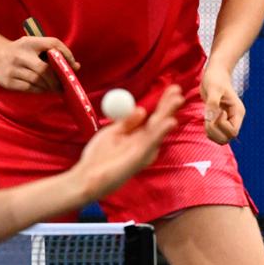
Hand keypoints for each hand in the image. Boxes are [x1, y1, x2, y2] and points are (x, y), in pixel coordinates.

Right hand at [0, 36, 79, 92]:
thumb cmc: (21, 52)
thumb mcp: (34, 46)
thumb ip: (54, 53)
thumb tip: (76, 67)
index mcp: (29, 42)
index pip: (52, 44)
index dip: (66, 54)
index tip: (73, 65)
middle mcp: (19, 54)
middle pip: (44, 69)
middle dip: (57, 79)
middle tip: (64, 85)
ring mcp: (12, 68)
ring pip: (37, 81)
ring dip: (49, 86)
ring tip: (55, 87)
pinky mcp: (7, 81)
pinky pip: (29, 88)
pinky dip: (39, 89)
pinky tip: (43, 88)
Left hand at [73, 84, 182, 198]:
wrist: (86, 177)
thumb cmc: (98, 157)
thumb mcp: (112, 133)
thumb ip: (127, 123)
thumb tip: (142, 109)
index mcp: (138, 137)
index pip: (154, 117)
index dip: (163, 103)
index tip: (171, 87)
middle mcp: (145, 144)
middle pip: (160, 121)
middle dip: (169, 105)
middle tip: (177, 89)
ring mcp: (143, 151)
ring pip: (159, 129)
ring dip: (168, 113)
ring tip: (177, 99)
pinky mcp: (139, 158)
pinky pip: (151, 142)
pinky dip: (160, 131)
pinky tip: (169, 123)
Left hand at [200, 66, 243, 143]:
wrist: (214, 74)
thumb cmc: (215, 79)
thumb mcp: (213, 89)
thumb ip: (212, 103)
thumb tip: (211, 117)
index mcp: (238, 112)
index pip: (232, 131)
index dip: (221, 126)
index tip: (216, 112)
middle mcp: (234, 118)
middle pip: (228, 138)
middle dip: (215, 131)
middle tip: (208, 118)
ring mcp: (228, 120)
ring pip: (222, 139)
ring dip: (211, 133)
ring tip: (207, 119)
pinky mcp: (220, 120)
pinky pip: (216, 134)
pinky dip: (209, 132)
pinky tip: (206, 120)